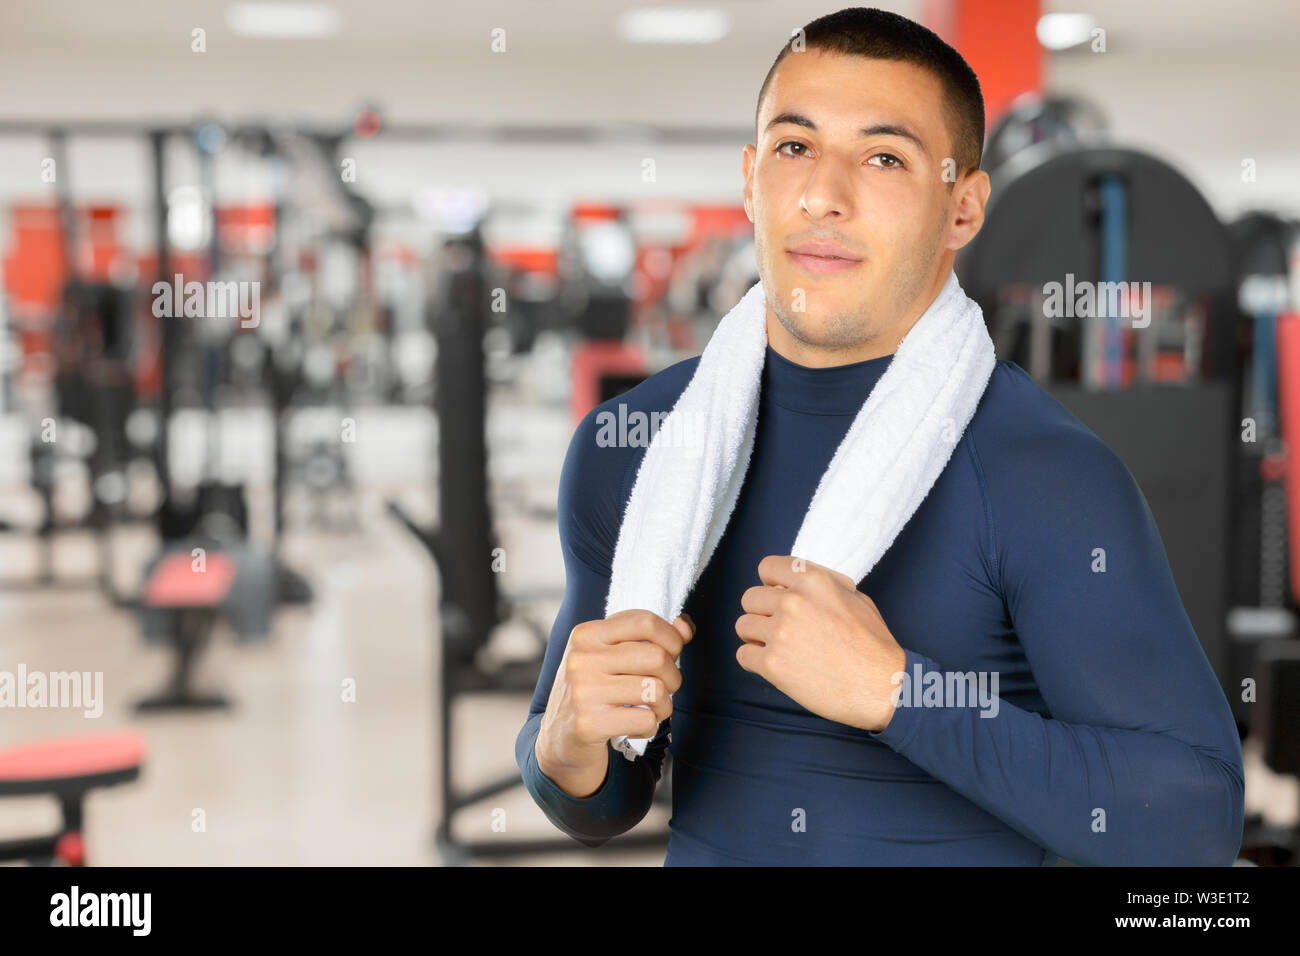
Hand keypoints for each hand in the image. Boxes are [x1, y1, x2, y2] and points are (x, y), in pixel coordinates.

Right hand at [536, 609, 693, 795]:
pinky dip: (649, 727)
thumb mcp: (611, 656)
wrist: (559, 739)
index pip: (644, 622)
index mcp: (587, 634)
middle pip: (656, 657)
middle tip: (663, 688)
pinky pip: (646, 721)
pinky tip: (633, 727)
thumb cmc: (593, 691)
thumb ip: (648, 638)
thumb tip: (685, 625)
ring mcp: (583, 691)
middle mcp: (581, 658)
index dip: (671, 638)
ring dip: (664, 705)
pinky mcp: (589, 723)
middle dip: (673, 676)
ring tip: (650, 709)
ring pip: (656, 691)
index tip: (671, 654)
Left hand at [735, 555, 905, 732]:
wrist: (884, 687)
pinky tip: (776, 667)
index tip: (776, 597)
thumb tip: (795, 583)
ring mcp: (781, 633)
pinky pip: (743, 656)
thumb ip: (821, 586)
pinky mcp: (773, 664)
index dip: (770, 584)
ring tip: (779, 648)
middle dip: (762, 613)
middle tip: (779, 629)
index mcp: (813, 581)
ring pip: (743, 626)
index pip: (767, 567)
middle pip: (750, 598)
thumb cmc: (874, 645)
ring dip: (756, 637)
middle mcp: (793, 602)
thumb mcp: (856, 598)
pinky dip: (755, 662)